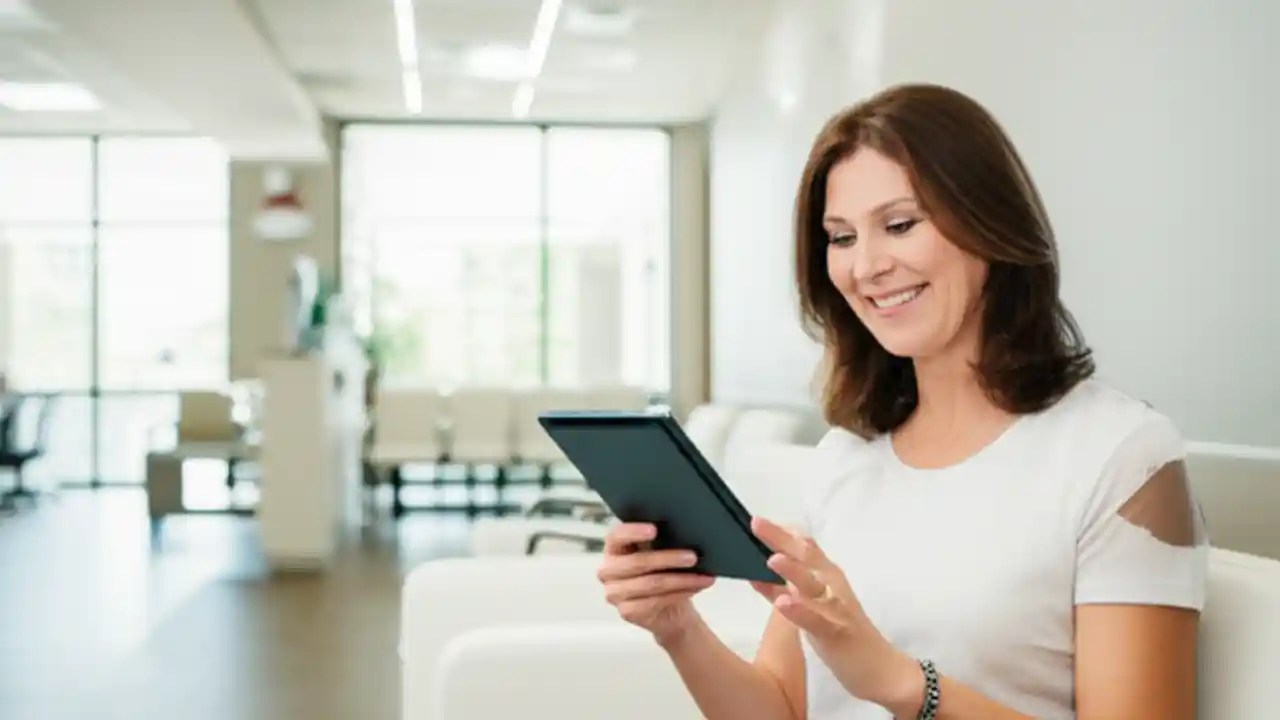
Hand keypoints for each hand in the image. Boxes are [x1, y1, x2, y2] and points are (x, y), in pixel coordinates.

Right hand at [596, 522, 716, 646]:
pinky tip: (694, 588)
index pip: (616, 536)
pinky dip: (679, 593)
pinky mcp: (626, 611)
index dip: (633, 532)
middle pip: (638, 562)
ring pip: (651, 583)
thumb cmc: (662, 573)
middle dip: (669, 559)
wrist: (667, 609)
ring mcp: (614, 593)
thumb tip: (683, 530)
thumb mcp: (658, 552)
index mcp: (613, 549)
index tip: (654, 529)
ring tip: (702, 576)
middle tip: (692, 557)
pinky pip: (656, 601)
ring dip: (681, 579)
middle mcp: (608, 571)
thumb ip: (659, 540)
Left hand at [749, 517, 920, 711]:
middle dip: (781, 539)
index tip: (757, 519)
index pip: (802, 546)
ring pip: (813, 585)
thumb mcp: (809, 606)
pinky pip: (817, 620)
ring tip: (772, 559)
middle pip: (806, 556)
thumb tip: (753, 572)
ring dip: (793, 571)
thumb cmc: (842, 633)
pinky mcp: (838, 632)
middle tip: (756, 523)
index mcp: (826, 575)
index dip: (781, 531)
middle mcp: (832, 584)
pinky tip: (784, 602)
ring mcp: (836, 607)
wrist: (881, 669)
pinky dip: (800, 611)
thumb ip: (781, 589)